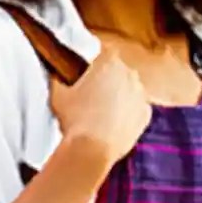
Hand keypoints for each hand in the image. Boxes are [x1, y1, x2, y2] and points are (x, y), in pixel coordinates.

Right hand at [48, 43, 151, 170]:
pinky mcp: (146, 115)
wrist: (92, 150)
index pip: (101, 53)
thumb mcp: (57, 92)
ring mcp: (141, 95)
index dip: (90, 63)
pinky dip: (125, 112)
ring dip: (116, 95)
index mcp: (109, 62)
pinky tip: (110, 121)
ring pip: (127, 89)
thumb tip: (55, 70)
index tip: (81, 73)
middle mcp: (130, 74)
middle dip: (105, 78)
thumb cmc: (74, 118)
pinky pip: (134, 107)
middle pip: (116, 70)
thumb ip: (58, 76)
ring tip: (98, 110)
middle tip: (88, 93)